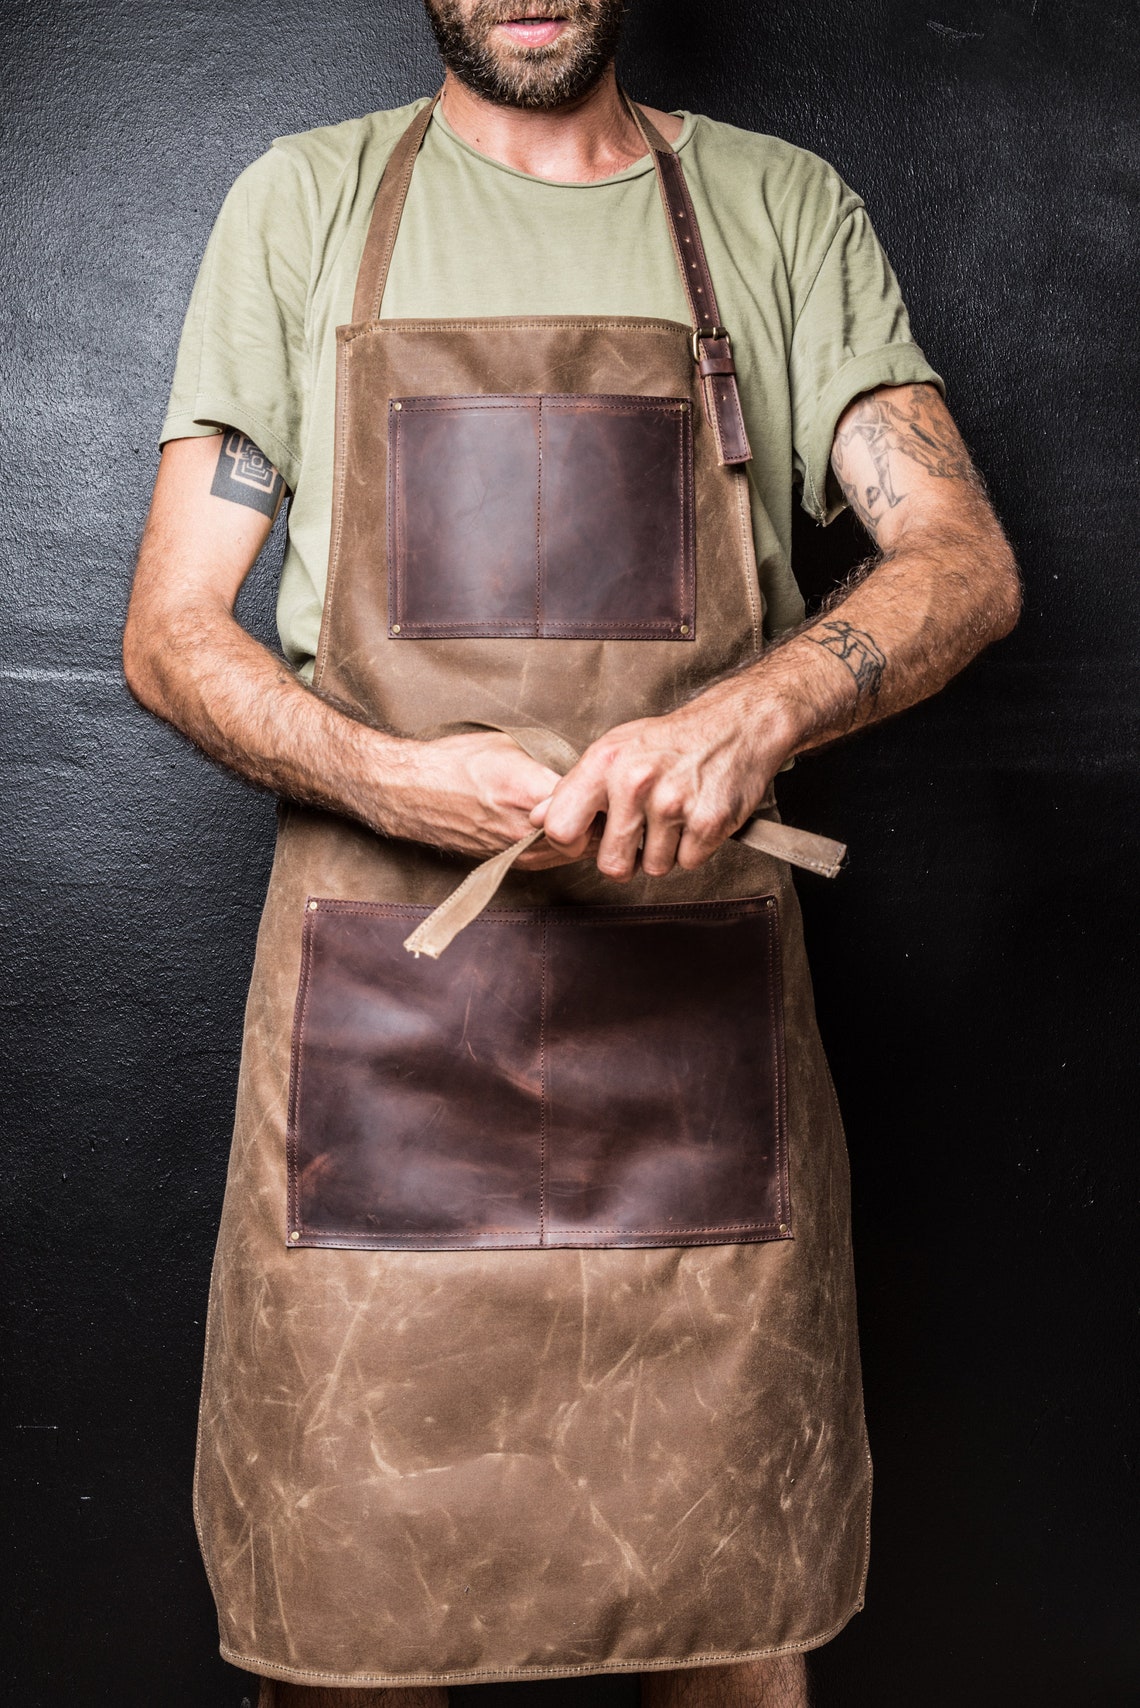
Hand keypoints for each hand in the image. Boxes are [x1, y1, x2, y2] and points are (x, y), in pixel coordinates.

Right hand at [383, 730, 596, 870]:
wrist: (410, 791)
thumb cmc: (454, 762)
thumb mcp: (508, 746)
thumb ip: (549, 765)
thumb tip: (584, 773)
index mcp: (526, 791)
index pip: (589, 803)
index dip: (607, 797)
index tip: (614, 788)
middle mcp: (521, 827)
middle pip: (587, 836)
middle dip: (602, 822)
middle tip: (609, 805)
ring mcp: (513, 849)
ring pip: (570, 855)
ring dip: (584, 839)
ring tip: (589, 818)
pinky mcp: (505, 861)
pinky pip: (549, 861)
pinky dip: (563, 849)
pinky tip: (565, 832)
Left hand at [531, 686, 786, 880]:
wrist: (738, 725)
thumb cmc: (671, 741)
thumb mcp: (615, 749)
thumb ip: (576, 787)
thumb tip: (538, 819)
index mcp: (604, 763)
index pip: (560, 830)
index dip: (572, 842)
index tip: (589, 835)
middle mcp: (635, 782)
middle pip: (611, 865)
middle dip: (626, 857)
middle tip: (641, 830)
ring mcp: (674, 803)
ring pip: (654, 868)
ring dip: (665, 850)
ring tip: (674, 815)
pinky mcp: (708, 822)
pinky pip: (688, 863)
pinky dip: (694, 847)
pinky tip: (696, 815)